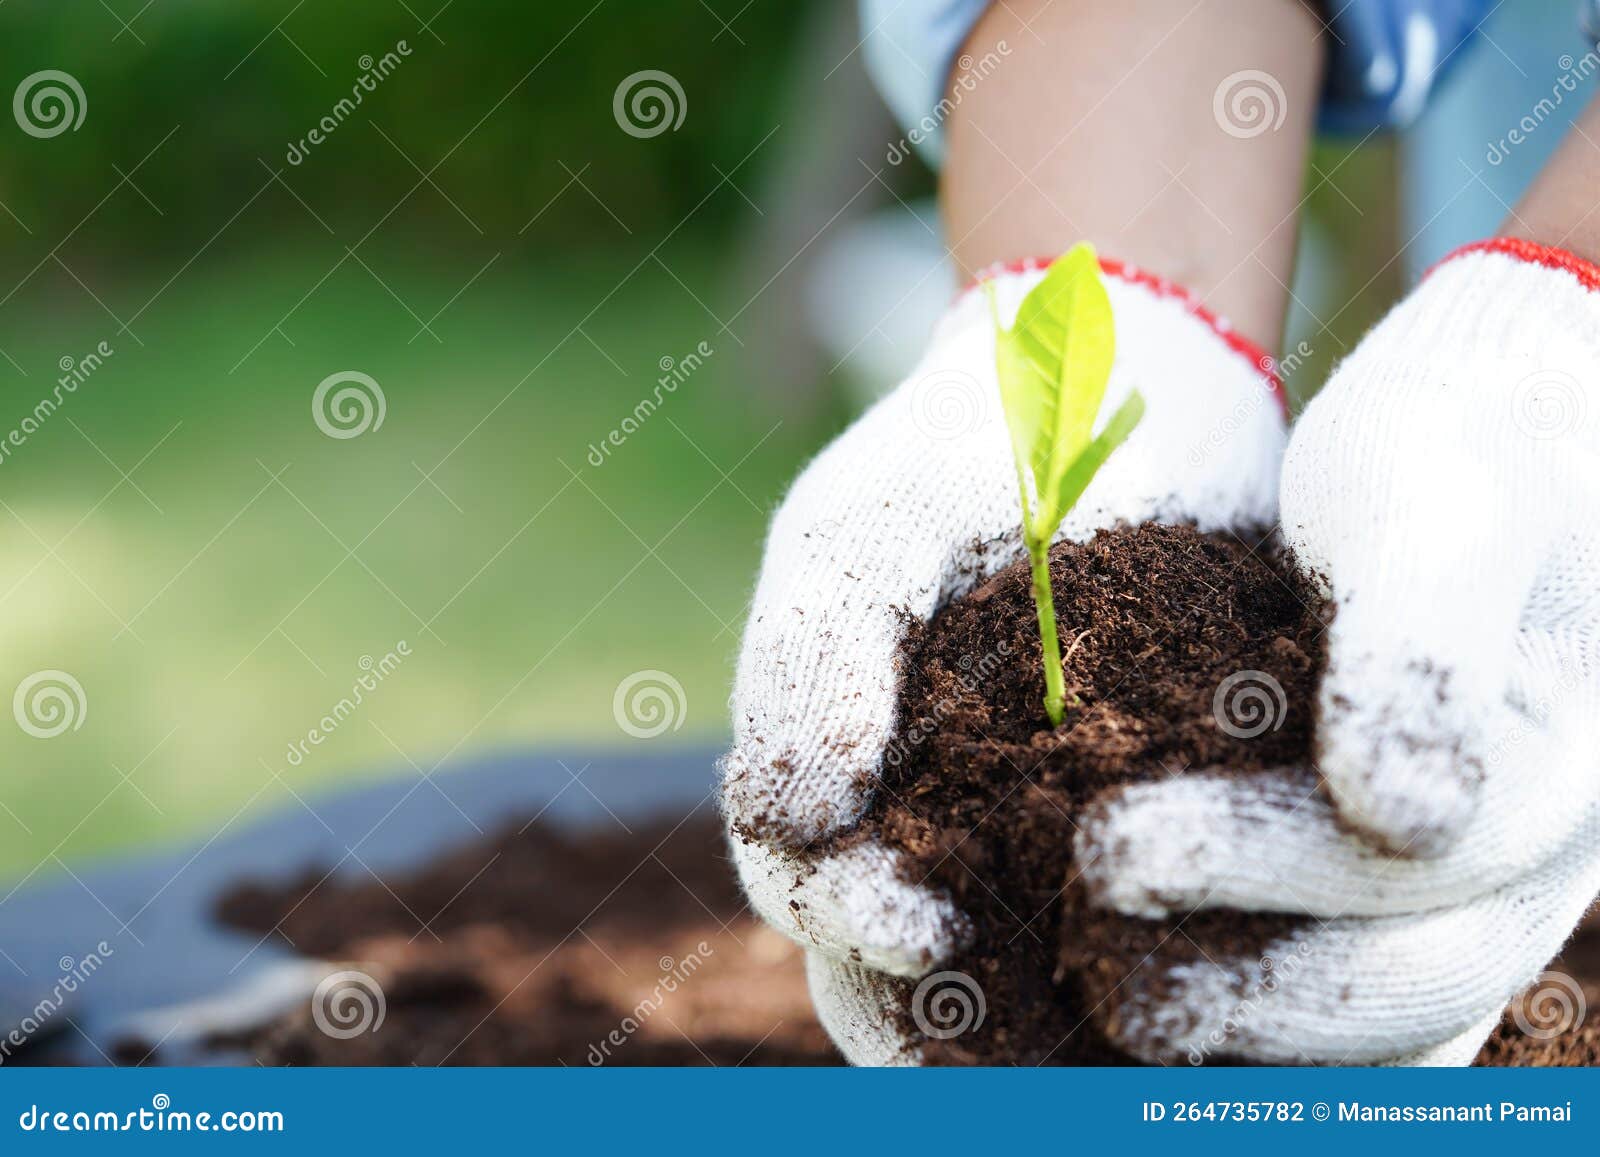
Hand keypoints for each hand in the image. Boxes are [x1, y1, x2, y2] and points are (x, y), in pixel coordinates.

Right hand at [720, 257, 1286, 1062]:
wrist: (1123, 380)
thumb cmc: (969, 446)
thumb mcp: (867, 525)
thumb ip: (813, 657)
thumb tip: (793, 820)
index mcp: (835, 759)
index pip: (806, 884)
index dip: (846, 929)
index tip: (921, 933)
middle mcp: (919, 808)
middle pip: (888, 963)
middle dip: (927, 1018)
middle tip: (999, 1046)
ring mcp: (1023, 820)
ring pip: (1001, 969)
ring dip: (1026, 1028)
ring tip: (1090, 1058)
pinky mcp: (1134, 811)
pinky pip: (1118, 924)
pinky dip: (1128, 976)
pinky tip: (1180, 1002)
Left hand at [1076, 239, 1599, 1064]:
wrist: (1473, 463)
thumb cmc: (1448, 470)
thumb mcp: (1438, 518)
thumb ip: (1424, 649)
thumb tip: (1405, 821)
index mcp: (1535, 788)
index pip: (1403, 878)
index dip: (1256, 877)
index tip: (1112, 846)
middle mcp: (1517, 880)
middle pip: (1394, 992)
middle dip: (1229, 983)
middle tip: (1074, 928)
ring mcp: (1467, 909)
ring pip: (1377, 1044)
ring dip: (1238, 1053)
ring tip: (1087, 1006)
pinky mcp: (1397, 914)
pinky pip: (1343, 1032)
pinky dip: (1248, 1053)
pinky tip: (1117, 1035)